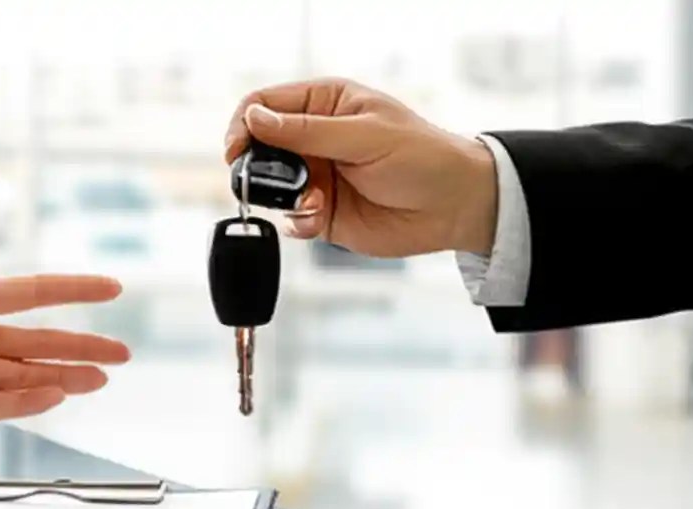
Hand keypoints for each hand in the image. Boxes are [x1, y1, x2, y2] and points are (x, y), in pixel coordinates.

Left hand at [0, 190, 129, 448]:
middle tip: (124, 352)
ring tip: (103, 378)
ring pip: (29, 375)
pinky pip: (1, 406)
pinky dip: (31, 402)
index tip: (112, 287)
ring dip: (67, 375)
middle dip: (84, 345)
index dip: (74, 291)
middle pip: (42, 340)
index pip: (33, 294)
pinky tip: (59, 395)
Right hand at [223, 78, 497, 256]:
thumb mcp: (365, 137)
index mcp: (325, 104)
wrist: (454, 207)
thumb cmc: (423, 158)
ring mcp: (317, 176)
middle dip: (260, 168)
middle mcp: (315, 139)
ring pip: (272, 187)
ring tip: (314, 203)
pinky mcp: (322, 212)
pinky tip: (318, 219)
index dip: (245, 123)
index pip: (265, 104)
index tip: (238, 148)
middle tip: (273, 183)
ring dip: (284, 198)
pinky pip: (290, 218)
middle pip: (260, 148)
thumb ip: (308, 131)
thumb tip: (256, 119)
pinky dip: (296, 221)